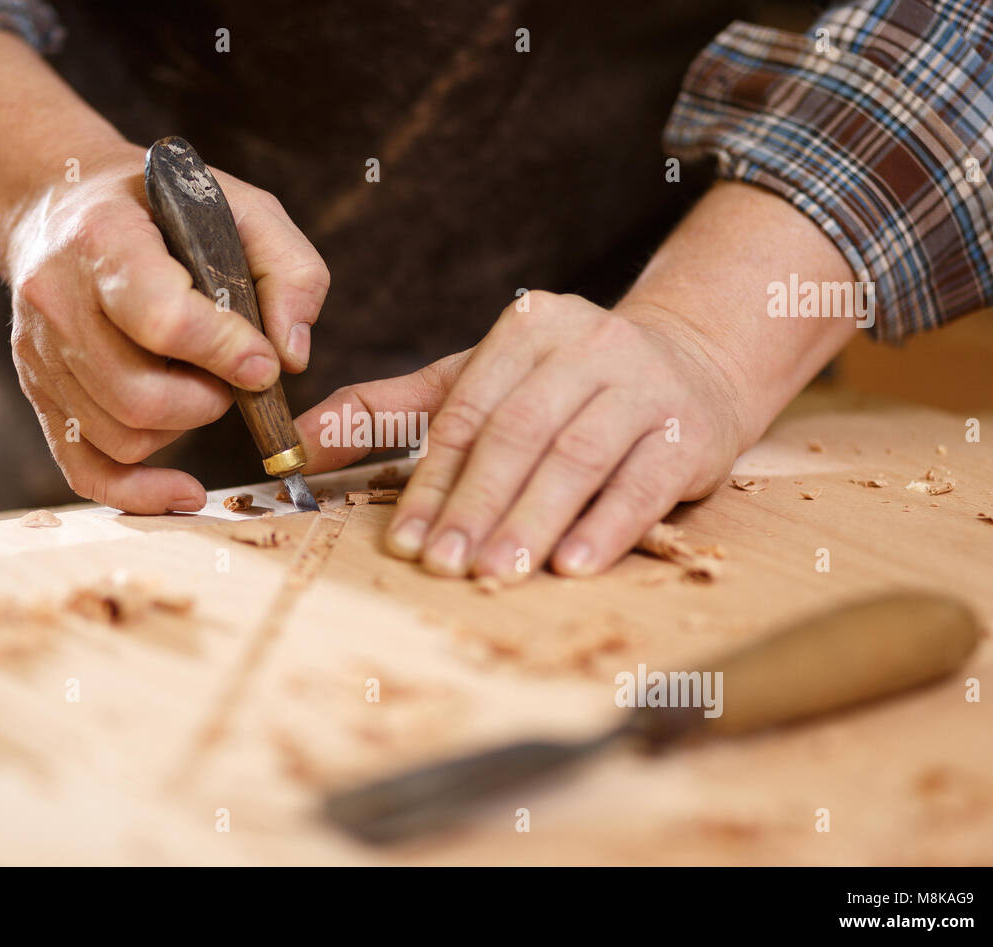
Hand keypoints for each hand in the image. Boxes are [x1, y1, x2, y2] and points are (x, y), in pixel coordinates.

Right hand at [6, 144, 328, 511]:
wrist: (58, 204)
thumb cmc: (161, 206)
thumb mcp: (239, 206)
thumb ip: (288, 270)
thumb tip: (291, 357)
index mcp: (103, 239)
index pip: (162, 318)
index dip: (225, 352)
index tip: (264, 363)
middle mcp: (56, 300)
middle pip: (139, 396)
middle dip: (208, 401)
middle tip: (232, 376)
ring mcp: (41, 354)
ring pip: (121, 437)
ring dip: (182, 430)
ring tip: (197, 386)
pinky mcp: (40, 394)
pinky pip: (84, 469)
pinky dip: (139, 493)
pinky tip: (184, 491)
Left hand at [295, 292, 744, 579]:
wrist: (693, 363)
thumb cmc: (566, 385)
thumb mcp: (478, 382)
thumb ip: (389, 410)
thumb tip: (298, 443)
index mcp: (527, 328)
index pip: (469, 412)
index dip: (433, 479)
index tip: (403, 540)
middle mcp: (587, 345)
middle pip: (518, 433)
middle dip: (476, 505)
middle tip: (443, 564)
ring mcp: (644, 384)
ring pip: (578, 456)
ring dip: (532, 519)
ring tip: (496, 571)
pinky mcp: (689, 430)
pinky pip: (643, 482)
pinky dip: (607, 525)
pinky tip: (572, 564)